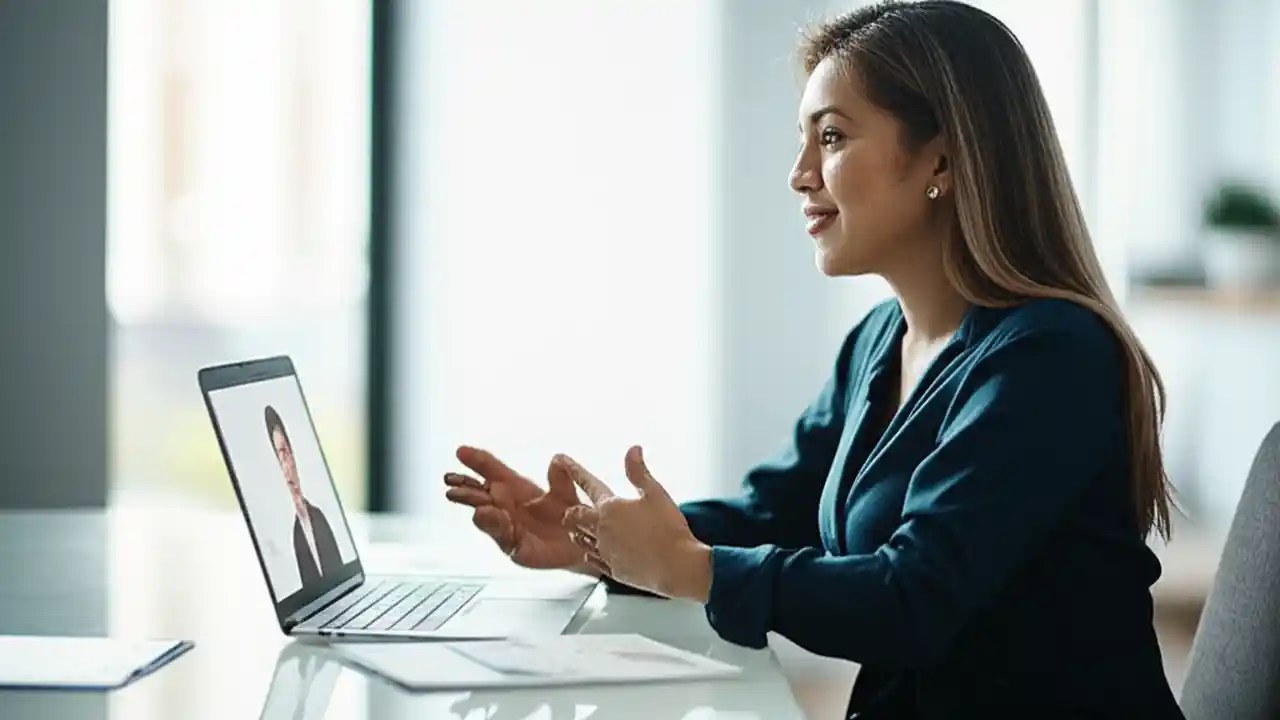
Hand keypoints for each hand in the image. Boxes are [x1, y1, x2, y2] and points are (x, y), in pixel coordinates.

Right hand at [443, 446, 590, 570]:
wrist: (584, 543)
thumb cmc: (569, 514)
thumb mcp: (567, 492)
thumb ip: (561, 478)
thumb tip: (557, 460)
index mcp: (515, 488)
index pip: (492, 471)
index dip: (477, 461)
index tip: (461, 451)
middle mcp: (507, 506)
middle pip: (480, 495)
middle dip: (466, 490)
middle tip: (453, 485)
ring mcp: (509, 528)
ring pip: (488, 519)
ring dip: (482, 513)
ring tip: (478, 509)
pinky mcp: (517, 549)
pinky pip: (506, 540)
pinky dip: (500, 531)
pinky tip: (497, 528)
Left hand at [561, 446, 711, 600]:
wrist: (676, 567)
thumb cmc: (669, 529)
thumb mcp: (656, 493)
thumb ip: (639, 472)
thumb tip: (632, 449)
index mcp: (611, 509)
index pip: (588, 486)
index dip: (575, 472)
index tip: (563, 462)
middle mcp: (603, 530)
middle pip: (576, 518)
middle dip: (571, 512)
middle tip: (569, 511)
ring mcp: (606, 552)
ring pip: (582, 541)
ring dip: (578, 533)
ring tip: (576, 531)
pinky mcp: (614, 570)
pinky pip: (594, 561)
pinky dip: (590, 555)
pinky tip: (591, 554)